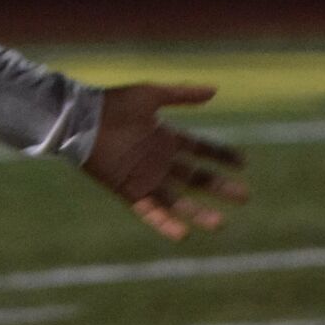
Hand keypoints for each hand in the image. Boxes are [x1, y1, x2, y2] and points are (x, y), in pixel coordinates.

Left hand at [83, 84, 247, 240]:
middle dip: (219, 186)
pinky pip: (149, 211)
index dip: (221, 156)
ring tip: (220, 224)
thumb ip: (182, 95)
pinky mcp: (128, 190)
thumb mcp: (151, 96)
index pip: (201, 149)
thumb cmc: (111, 104)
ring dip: (198, 213)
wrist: (80, 120)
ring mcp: (144, 177)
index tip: (243, 163)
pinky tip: (183, 235)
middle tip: (245, 196)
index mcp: (165, 137)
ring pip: (177, 200)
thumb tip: (215, 90)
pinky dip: (164, 223)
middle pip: (196, 178)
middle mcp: (158, 160)